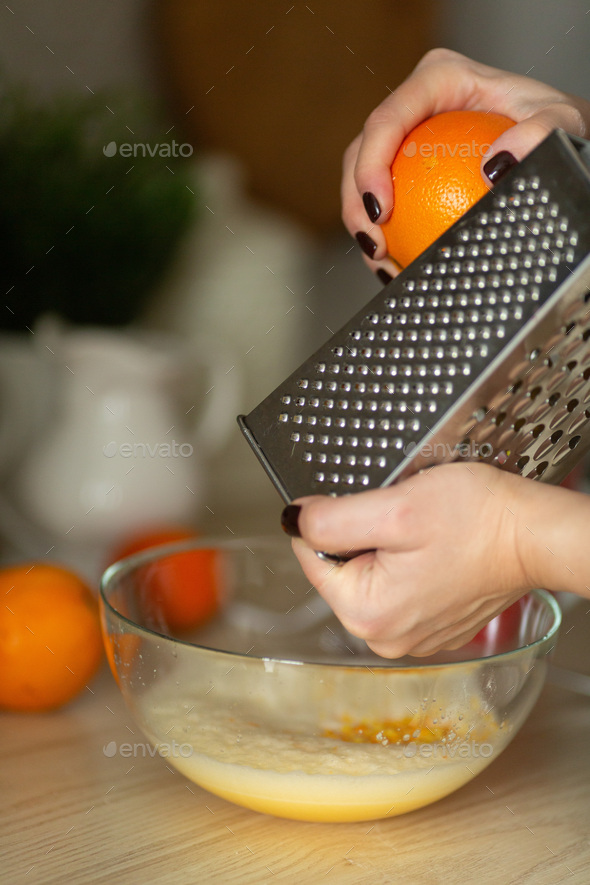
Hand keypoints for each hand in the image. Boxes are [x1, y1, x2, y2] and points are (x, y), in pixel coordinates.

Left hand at [284, 462, 589, 657]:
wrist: (533, 533)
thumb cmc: (479, 521)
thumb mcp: (394, 507)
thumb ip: (332, 518)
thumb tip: (293, 519)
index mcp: (366, 614)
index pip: (309, 555)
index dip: (330, 519)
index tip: (365, 508)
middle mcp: (385, 636)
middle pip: (337, 567)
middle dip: (360, 535)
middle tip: (402, 520)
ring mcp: (410, 634)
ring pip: (367, 573)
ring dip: (384, 546)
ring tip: (422, 534)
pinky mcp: (430, 623)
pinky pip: (396, 584)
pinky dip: (406, 561)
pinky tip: (433, 548)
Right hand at [342, 47, 589, 277]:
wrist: (555, 141)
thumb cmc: (555, 125)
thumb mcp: (563, 123)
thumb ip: (540, 133)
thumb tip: (496, 164)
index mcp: (439, 79)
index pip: (388, 119)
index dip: (371, 165)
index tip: (381, 210)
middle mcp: (416, 106)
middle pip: (360, 151)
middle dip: (355, 204)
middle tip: (375, 247)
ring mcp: (407, 138)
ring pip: (360, 180)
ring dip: (362, 226)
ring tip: (382, 263)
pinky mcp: (406, 169)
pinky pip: (382, 202)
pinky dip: (383, 235)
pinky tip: (394, 265)